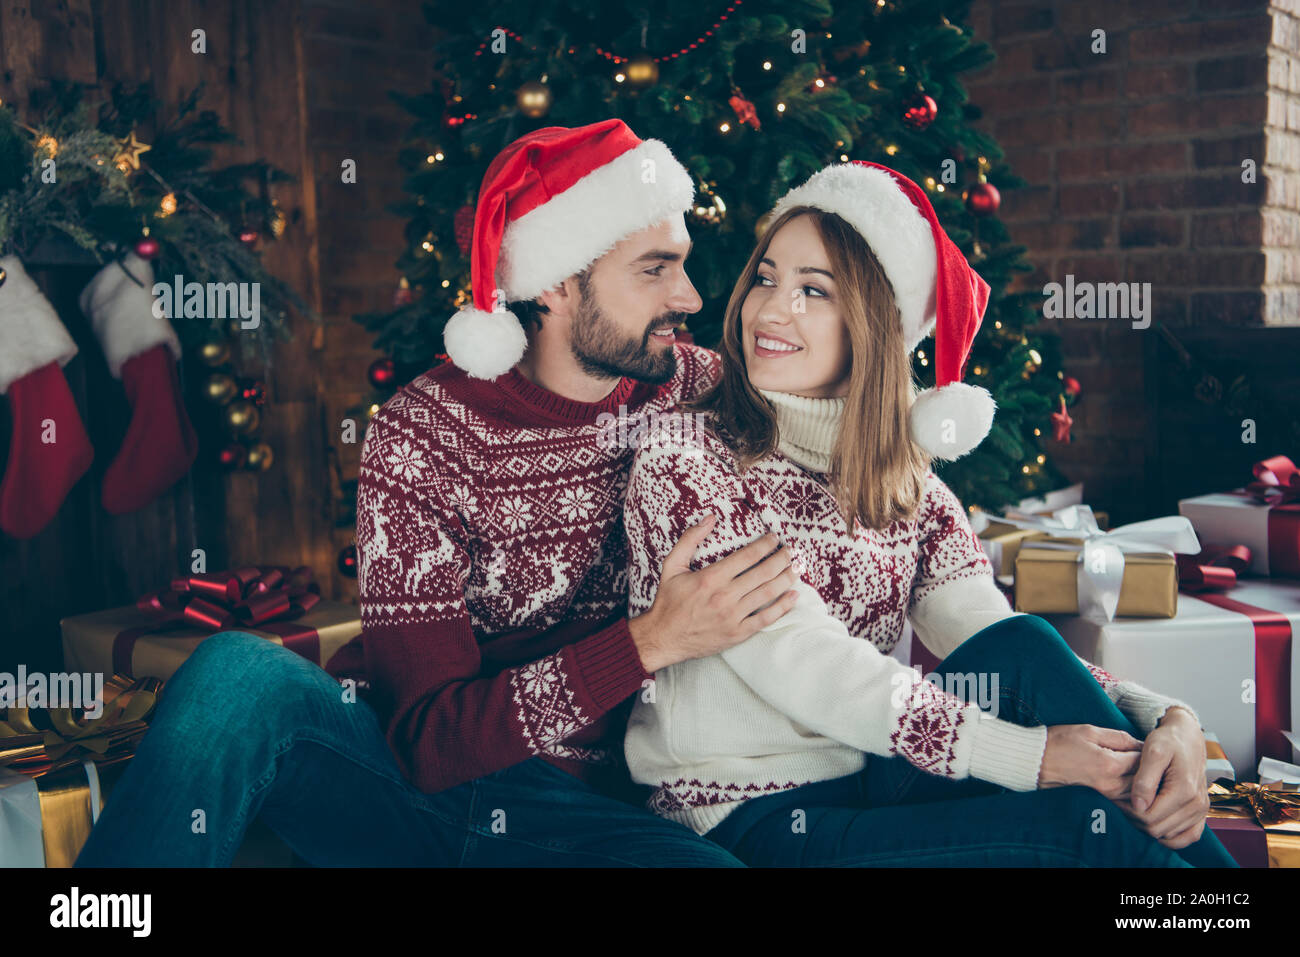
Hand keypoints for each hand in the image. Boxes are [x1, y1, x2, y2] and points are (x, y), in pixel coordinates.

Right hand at [628, 515, 799, 671]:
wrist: (662, 638)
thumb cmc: (668, 601)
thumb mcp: (672, 565)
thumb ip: (689, 539)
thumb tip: (710, 518)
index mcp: (711, 578)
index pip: (747, 556)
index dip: (765, 545)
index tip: (775, 538)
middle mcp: (724, 596)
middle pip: (763, 573)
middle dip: (782, 559)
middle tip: (792, 551)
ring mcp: (733, 617)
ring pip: (768, 593)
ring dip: (786, 578)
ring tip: (797, 568)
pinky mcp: (737, 634)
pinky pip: (765, 619)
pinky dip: (782, 607)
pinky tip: (793, 596)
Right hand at [1038, 724, 1143, 800]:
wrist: (1036, 763)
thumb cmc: (1060, 742)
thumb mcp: (1090, 731)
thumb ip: (1119, 737)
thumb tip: (1141, 744)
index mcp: (1110, 764)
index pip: (1144, 759)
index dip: (1150, 750)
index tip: (1152, 744)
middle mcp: (1111, 784)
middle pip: (1145, 779)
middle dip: (1151, 768)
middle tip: (1153, 757)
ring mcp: (1106, 795)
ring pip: (1138, 791)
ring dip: (1143, 780)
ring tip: (1142, 767)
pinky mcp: (1101, 800)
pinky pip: (1126, 797)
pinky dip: (1132, 789)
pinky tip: (1129, 779)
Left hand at [1112, 708, 1208, 849]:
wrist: (1188, 737)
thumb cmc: (1168, 741)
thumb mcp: (1152, 751)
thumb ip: (1144, 779)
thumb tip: (1138, 806)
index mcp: (1185, 789)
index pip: (1150, 818)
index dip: (1129, 812)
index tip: (1118, 798)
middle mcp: (1197, 804)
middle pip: (1158, 830)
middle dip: (1136, 819)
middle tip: (1124, 802)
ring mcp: (1201, 810)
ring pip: (1169, 836)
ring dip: (1150, 826)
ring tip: (1137, 806)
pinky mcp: (1202, 813)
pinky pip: (1188, 837)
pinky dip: (1170, 835)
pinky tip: (1155, 821)